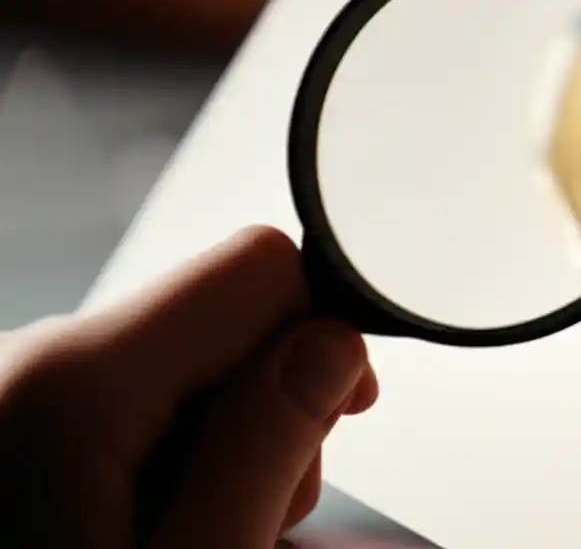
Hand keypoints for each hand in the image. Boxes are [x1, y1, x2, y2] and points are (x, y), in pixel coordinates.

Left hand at [0, 226, 378, 547]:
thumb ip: (264, 451)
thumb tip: (333, 345)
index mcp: (76, 383)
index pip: (257, 266)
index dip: (323, 330)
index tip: (340, 411)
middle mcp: (33, 360)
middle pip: (223, 316)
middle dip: (269, 408)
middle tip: (241, 517)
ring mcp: (20, 387)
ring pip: (184, 361)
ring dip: (219, 441)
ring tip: (180, 534)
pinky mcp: (20, 415)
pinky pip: (133, 395)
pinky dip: (166, 452)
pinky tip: (144, 525)